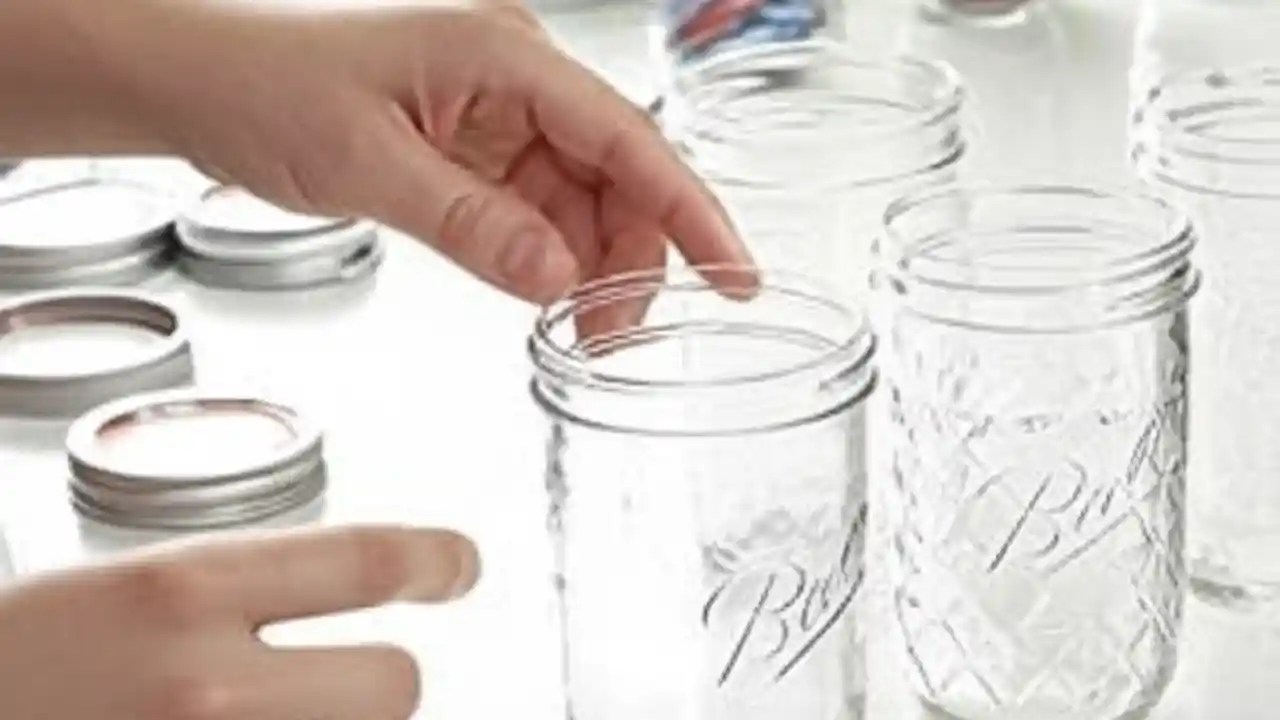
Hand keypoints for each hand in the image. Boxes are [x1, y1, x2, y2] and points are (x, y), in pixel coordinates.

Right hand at [0, 525, 478, 719]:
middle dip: (380, 680)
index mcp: (178, 593)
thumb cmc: (15, 665)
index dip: (434, 559)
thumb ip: (230, 596)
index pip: (363, 560)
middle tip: (335, 679)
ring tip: (257, 717)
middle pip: (394, 683)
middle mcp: (206, 687)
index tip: (458, 565)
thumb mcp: (118, 597)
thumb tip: (338, 596)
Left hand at [111, 0, 751, 305]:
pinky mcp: (471, 142)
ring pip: (578, 197)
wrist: (194, 76)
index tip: (736, 273)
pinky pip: (534, 204)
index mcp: (501, 54)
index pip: (625, 138)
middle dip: (628, 257)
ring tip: (577, 328)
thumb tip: (558, 280)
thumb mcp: (367, 163)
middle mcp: (512, 75)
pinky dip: (543, 254)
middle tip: (614, 335)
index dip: (691, 212)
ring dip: (586, 265)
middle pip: (614, 173)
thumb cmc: (259, 81)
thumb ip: (470, 223)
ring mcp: (494, 109)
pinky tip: (539, 291)